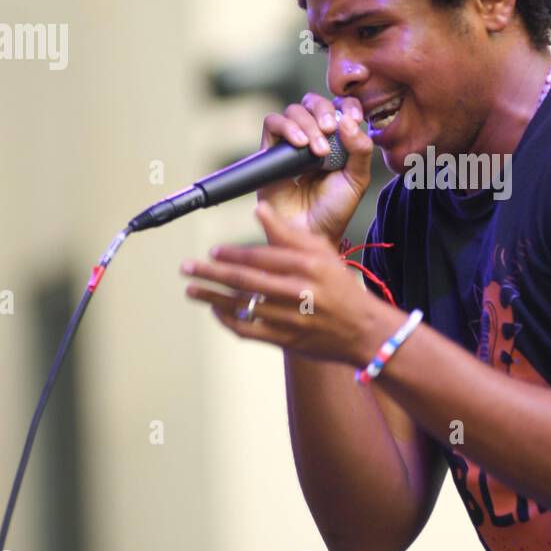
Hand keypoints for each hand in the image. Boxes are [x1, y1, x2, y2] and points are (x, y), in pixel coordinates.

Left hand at [181, 200, 404, 364]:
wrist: (363, 330)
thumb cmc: (340, 286)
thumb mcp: (322, 252)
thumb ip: (288, 233)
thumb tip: (259, 209)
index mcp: (307, 266)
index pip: (260, 256)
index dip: (232, 253)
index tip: (213, 250)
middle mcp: (298, 292)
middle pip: (244, 280)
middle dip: (210, 273)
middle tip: (187, 267)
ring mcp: (290, 319)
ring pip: (242, 306)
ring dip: (211, 297)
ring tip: (191, 290)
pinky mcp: (286, 340)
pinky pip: (248, 330)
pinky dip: (228, 320)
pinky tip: (215, 311)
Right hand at [257, 93, 373, 245]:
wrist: (310, 233)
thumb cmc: (334, 210)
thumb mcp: (357, 180)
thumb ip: (360, 150)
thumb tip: (348, 121)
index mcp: (337, 140)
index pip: (340, 107)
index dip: (348, 104)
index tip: (355, 117)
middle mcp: (313, 137)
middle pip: (313, 102)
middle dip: (323, 110)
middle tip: (331, 129)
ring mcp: (290, 143)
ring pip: (293, 111)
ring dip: (307, 124)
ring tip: (317, 150)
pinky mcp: (270, 152)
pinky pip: (271, 124)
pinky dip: (286, 127)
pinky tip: (300, 145)